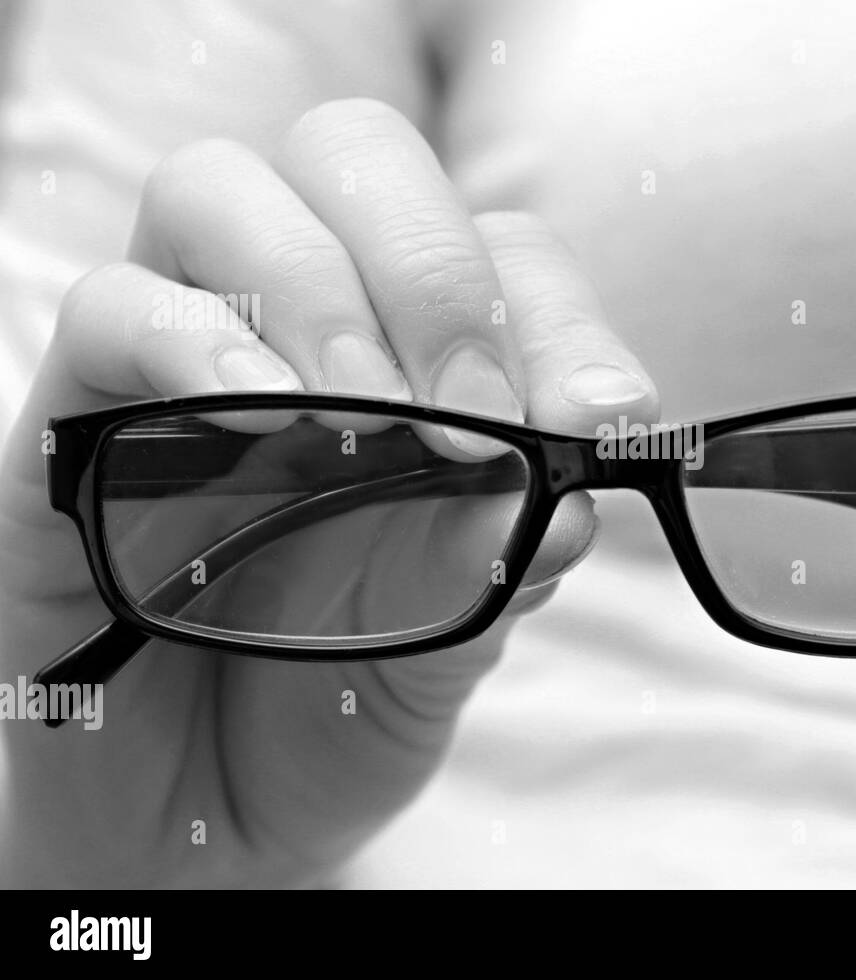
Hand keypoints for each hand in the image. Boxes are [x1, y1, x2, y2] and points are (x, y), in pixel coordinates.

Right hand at [0, 99, 658, 887]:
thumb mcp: (450, 641)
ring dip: (321, 290)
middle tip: (474, 410)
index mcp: (415, 361)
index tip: (600, 421)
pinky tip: (267, 419)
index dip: (562, 315)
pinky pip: (112, 308)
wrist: (203, 819)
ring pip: (221, 190)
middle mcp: (300, 328)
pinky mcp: (78, 419)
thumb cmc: (333, 708)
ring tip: (368, 418)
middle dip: (436, 268)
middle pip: (359, 156)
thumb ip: (502, 559)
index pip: (500, 250)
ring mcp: (181, 359)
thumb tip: (569, 490)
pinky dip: (197, 344)